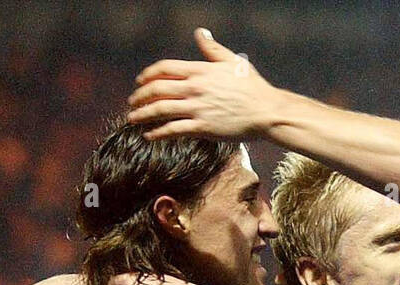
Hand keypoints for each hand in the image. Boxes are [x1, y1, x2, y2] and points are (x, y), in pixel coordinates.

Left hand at [128, 29, 277, 140]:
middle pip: (157, 89)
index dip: (148, 74)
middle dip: (140, 95)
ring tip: (132, 119)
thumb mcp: (232, 61)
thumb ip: (212, 48)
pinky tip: (150, 135)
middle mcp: (195, 88)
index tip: (140, 81)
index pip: (164, 69)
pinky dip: (158, 133)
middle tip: (132, 101)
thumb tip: (200, 33)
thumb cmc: (252, 87)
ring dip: (142, 114)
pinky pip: (174, 130)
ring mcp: (197, 109)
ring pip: (161, 110)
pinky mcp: (203, 128)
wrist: (266, 111)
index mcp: (200, 70)